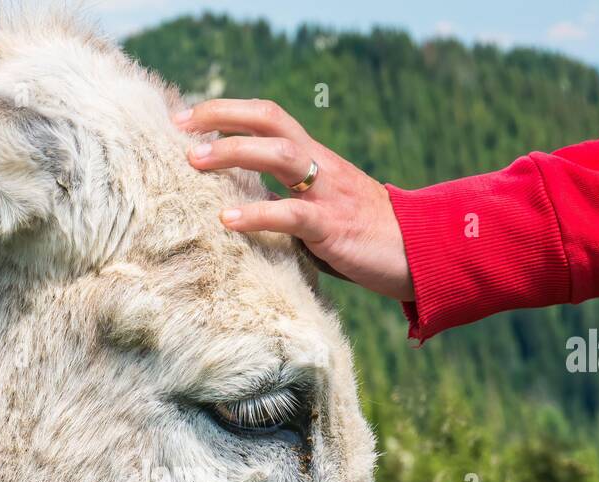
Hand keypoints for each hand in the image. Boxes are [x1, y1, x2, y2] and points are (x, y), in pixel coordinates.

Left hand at [173, 99, 413, 301]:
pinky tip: (227, 221)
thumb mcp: (319, 208)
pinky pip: (291, 214)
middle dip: (222, 118)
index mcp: (315, 158)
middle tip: (179, 129)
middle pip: (270, 121)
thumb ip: (284, 199)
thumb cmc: (362, 236)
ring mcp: (328, 194)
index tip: (186, 118)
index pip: (269, 117)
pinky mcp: (333, 228)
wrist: (418, 253)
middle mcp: (321, 166)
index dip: (228, 111)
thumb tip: (236, 205)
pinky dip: (257, 214)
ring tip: (194, 161)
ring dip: (233, 153)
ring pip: (279, 155)